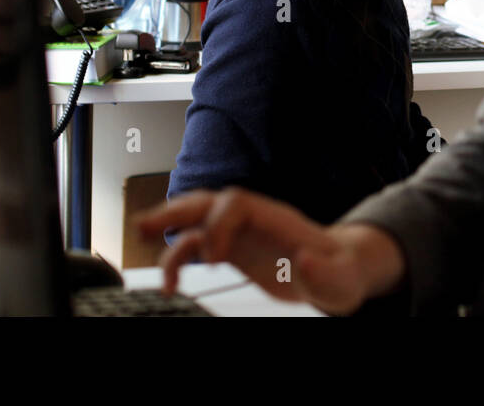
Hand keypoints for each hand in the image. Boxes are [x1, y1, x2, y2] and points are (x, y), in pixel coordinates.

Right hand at [132, 188, 405, 314]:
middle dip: (177, 209)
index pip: (236, 203)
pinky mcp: (234, 251)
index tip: (214, 259)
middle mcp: (253, 221)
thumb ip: (325, 272)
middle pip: (209, 201)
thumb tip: (305, 260)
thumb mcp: (342, 278)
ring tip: (140, 235)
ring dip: (169, 224)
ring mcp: (241, 234)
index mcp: (276, 218)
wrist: (339, 271)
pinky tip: (171, 283)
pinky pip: (199, 246)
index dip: (218, 224)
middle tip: (148, 224)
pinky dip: (180, 258)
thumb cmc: (342, 272)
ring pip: (198, 218)